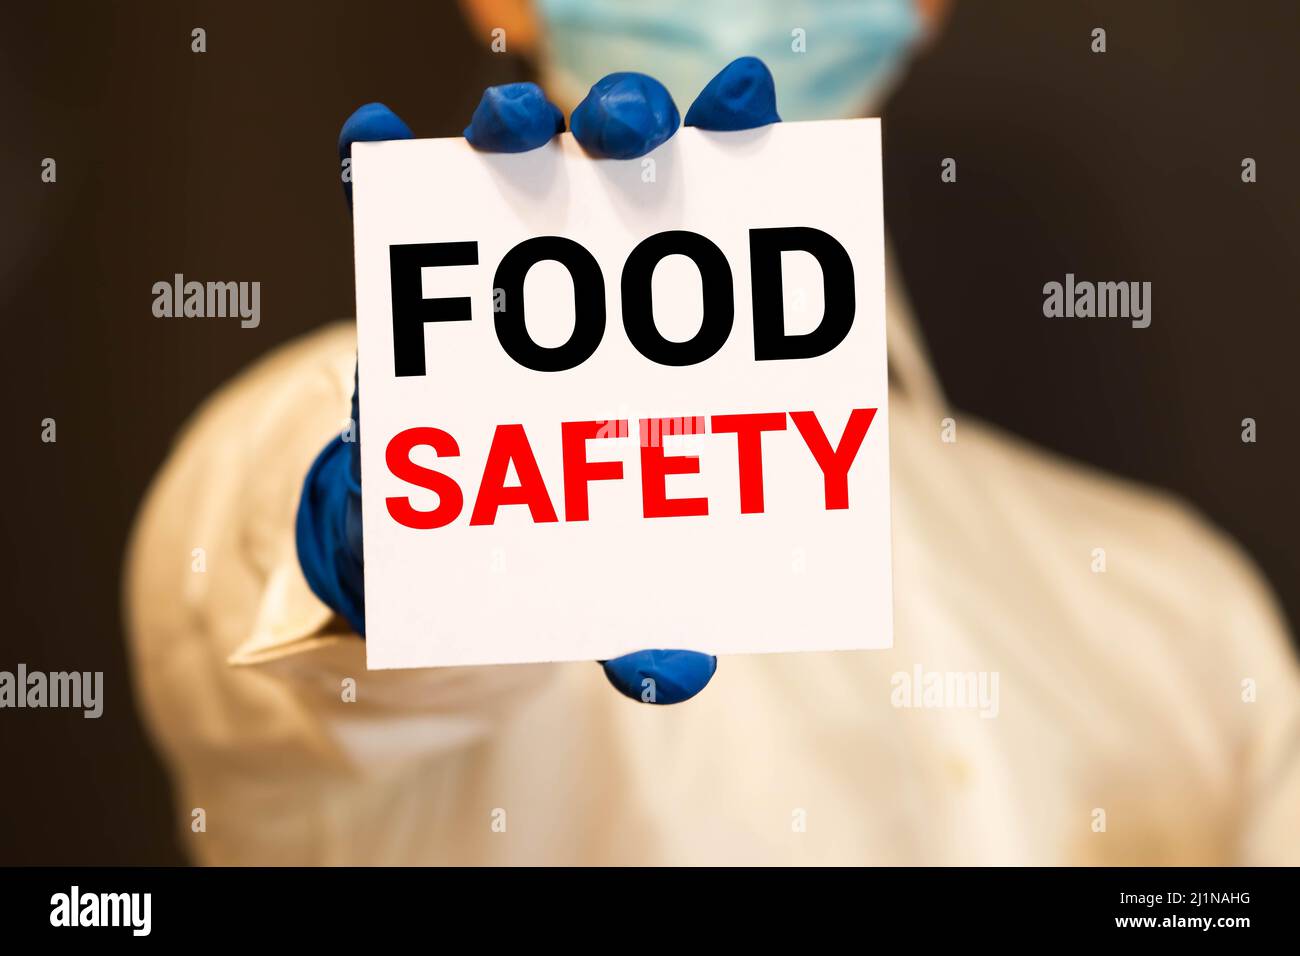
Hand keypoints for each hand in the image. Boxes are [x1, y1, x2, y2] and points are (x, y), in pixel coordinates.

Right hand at [297, 57, 780, 704]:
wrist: (446, 548)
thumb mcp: (609, 581)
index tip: (753, 107)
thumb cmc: (552, 540)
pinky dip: (374, 181)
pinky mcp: (409, 301)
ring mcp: (494, 281)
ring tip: (508, 128)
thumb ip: (644, 615)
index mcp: (662, 326)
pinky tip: (364, 147)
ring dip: (509, 137)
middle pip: (615, 172)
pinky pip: (387, 226)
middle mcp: (585, 280)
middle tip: (633, 124)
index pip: (711, 225)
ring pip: (508, 177)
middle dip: (627, 125)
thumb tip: (669, 673)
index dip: (733, 154)